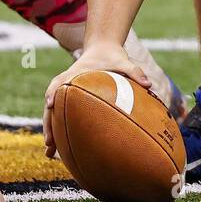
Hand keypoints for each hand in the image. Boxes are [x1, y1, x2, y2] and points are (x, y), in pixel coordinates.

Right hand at [43, 44, 150, 158]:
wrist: (104, 49)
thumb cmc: (113, 57)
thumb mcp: (124, 61)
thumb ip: (135, 71)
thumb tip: (149, 85)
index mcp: (75, 73)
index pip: (59, 82)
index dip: (53, 93)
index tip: (49, 105)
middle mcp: (66, 83)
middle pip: (51, 103)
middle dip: (50, 122)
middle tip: (50, 142)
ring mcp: (65, 92)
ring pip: (53, 113)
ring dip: (51, 131)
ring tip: (49, 152)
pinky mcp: (69, 99)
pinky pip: (61, 115)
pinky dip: (59, 129)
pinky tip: (59, 149)